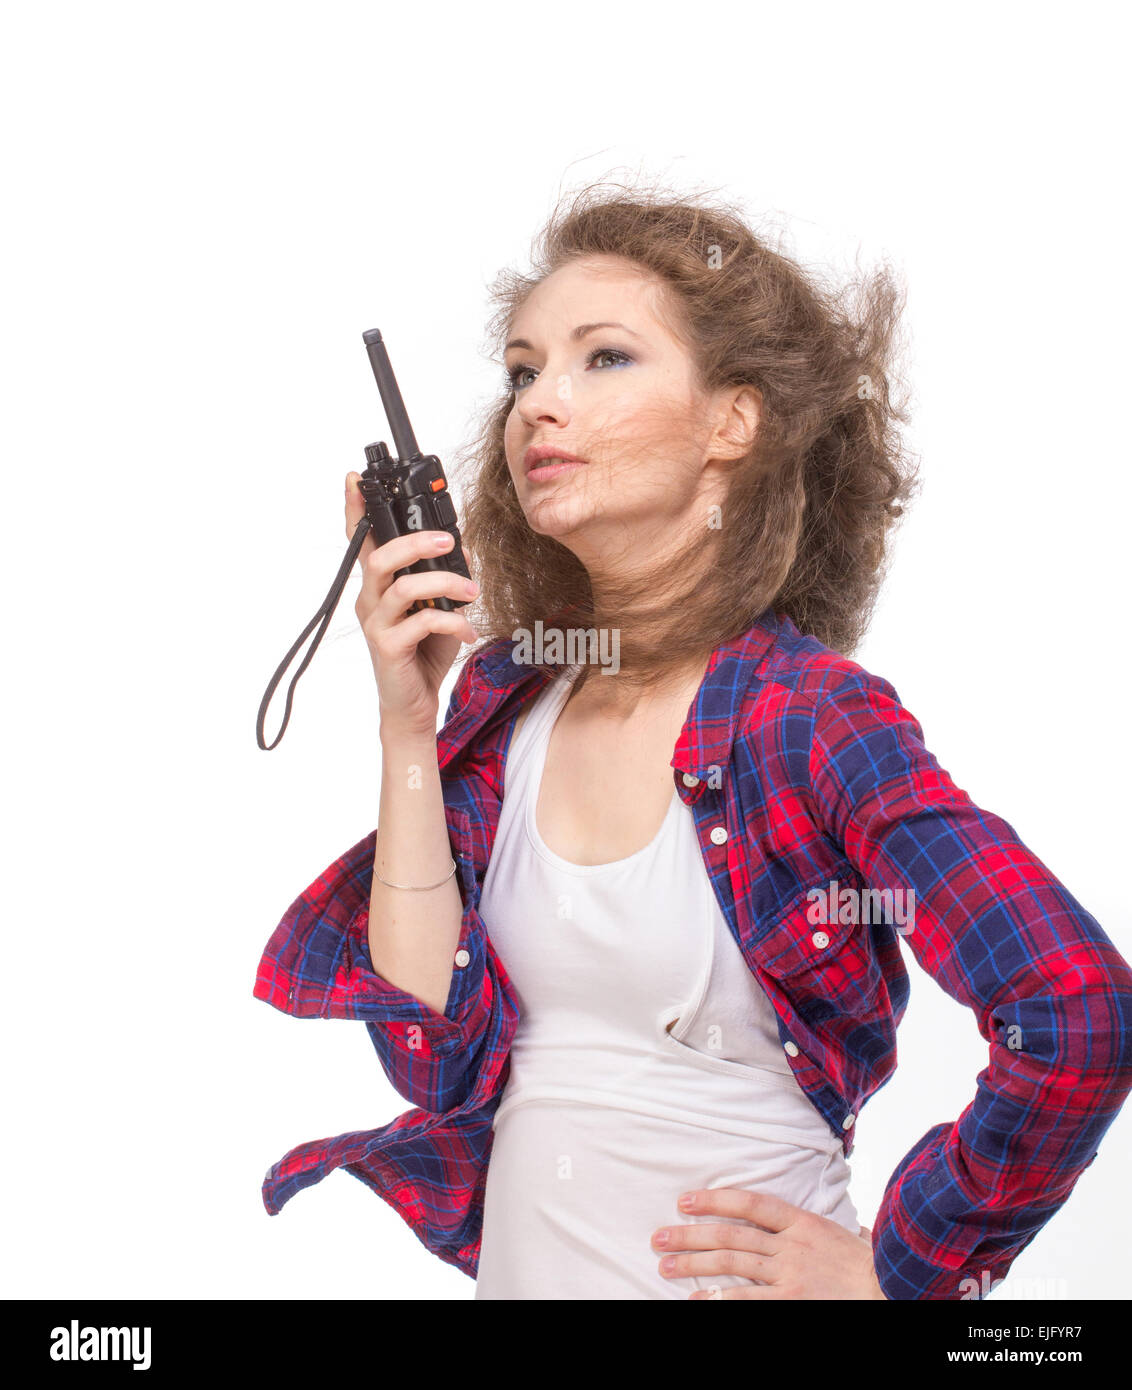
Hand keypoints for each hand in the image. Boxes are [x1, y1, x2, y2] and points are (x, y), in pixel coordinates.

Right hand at [345, 471, 478, 739]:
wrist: (414, 705)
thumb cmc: (423, 653)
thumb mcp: (440, 608)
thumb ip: (445, 579)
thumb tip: (461, 549)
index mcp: (379, 585)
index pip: (362, 541)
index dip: (354, 510)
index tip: (355, 480)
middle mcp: (371, 599)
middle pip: (379, 556)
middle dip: (416, 541)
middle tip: (449, 541)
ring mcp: (376, 623)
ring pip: (401, 587)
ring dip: (443, 582)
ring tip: (471, 590)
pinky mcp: (388, 647)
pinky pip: (420, 622)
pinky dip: (452, 620)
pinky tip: (468, 629)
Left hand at [651, 1188, 887, 1299]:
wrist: (894, 1287)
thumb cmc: (873, 1264)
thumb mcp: (842, 1233)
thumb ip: (812, 1227)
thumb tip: (796, 1220)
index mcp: (803, 1222)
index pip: (751, 1203)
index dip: (716, 1200)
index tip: (686, 1200)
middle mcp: (791, 1246)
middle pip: (731, 1235)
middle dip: (691, 1235)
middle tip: (659, 1236)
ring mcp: (790, 1275)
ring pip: (732, 1265)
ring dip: (694, 1264)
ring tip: (665, 1265)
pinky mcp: (791, 1302)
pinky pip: (747, 1300)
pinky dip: (718, 1298)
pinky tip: (695, 1297)